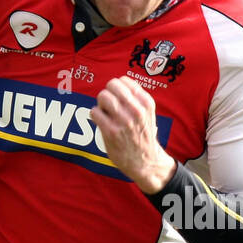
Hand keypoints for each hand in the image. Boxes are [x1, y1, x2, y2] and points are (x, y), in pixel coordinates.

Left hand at [90, 76, 175, 192]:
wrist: (146, 162)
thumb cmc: (143, 135)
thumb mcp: (147, 114)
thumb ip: (135, 99)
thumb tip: (115, 85)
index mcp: (146, 103)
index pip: (125, 81)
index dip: (117, 88)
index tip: (119, 98)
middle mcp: (137, 110)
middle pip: (112, 85)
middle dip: (107, 93)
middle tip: (109, 105)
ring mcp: (124, 121)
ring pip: (103, 96)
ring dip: (101, 103)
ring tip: (105, 113)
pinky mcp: (111, 132)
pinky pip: (95, 112)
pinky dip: (95, 116)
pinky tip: (102, 123)